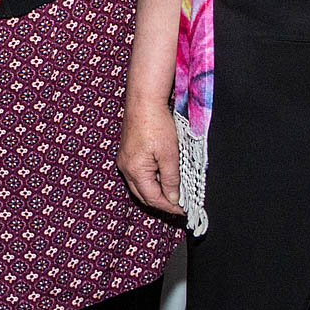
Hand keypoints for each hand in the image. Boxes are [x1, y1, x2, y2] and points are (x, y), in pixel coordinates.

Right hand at [117, 99, 183, 215]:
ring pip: (140, 185)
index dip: (170, 206)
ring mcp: (125, 160)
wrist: (144, 100)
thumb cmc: (156, 123)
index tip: (184, 209)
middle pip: (143, 195)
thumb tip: (173, 198)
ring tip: (175, 191)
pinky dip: (152, 179)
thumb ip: (171, 179)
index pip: (153, 198)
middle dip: (162, 202)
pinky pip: (138, 173)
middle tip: (180, 204)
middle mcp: (125, 168)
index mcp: (135, 170)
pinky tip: (164, 175)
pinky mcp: (127, 152)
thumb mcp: (170, 154)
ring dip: (157, 190)